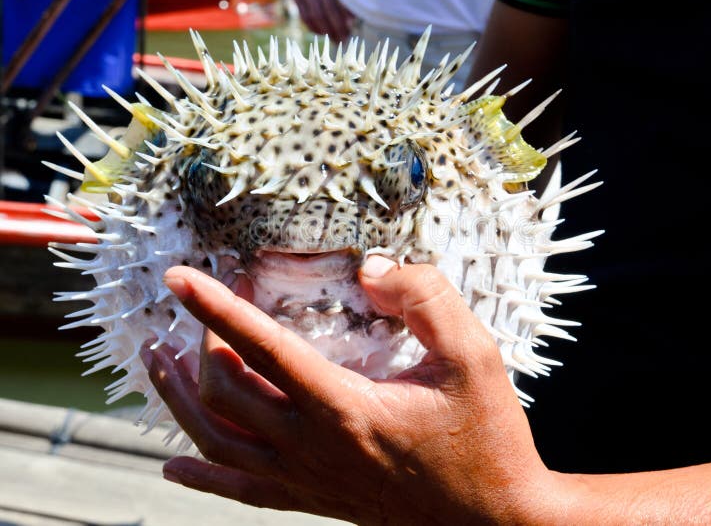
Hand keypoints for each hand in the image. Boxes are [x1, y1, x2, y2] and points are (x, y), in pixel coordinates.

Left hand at [141, 257, 563, 523]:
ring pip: (215, 442)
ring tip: (156, 363)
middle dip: (202, 340)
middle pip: (225, 390)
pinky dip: (201, 474)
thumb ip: (427, 300)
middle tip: (206, 306)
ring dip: (179, 401)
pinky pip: (240, 489)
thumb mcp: (474, 356)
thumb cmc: (486, 437)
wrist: (494, 518)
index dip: (216, 306)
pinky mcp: (313, 497)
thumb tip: (373, 271)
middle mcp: (311, 445)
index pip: (261, 346)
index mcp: (343, 406)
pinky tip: (175, 465)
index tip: (179, 277)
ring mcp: (306, 477)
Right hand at [277, 0, 352, 41]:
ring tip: (336, 41)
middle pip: (329, 13)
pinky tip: (322, 33)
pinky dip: (314, 27)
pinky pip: (305, 16)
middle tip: (347, 40)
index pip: (341, 0)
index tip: (356, 25)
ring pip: (316, 17)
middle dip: (339, 29)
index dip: (349, 15)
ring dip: (327, 32)